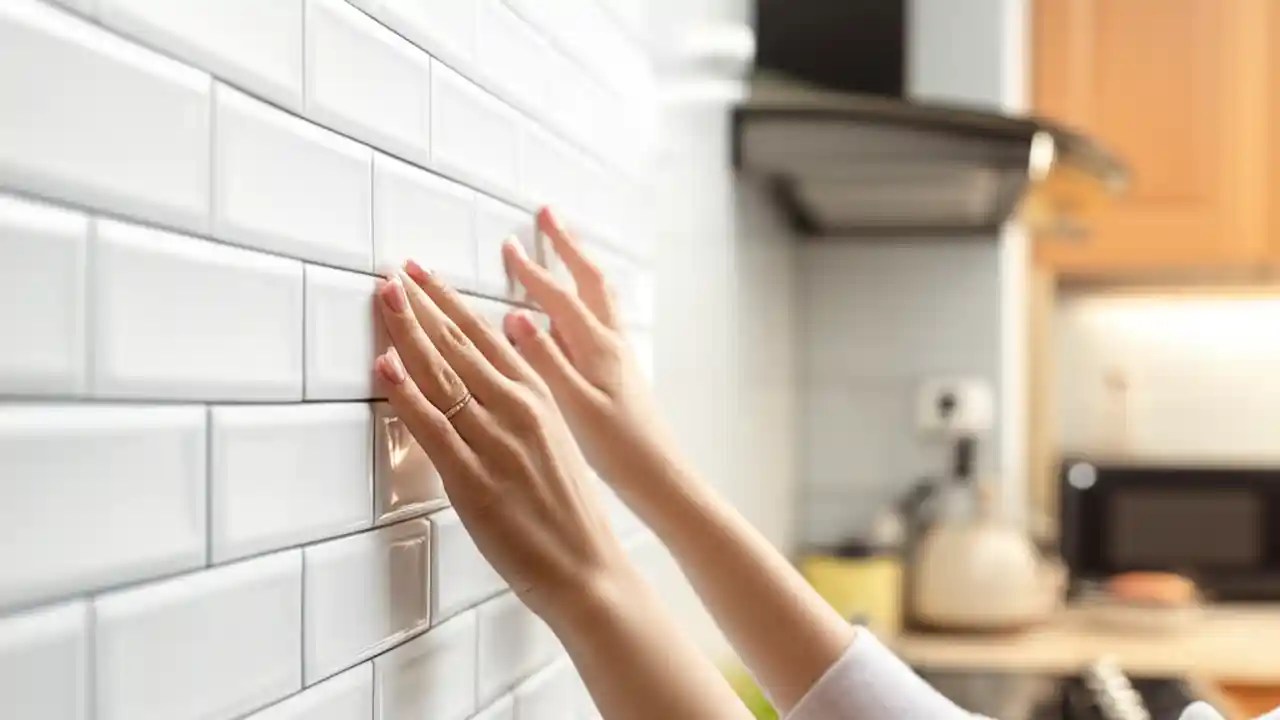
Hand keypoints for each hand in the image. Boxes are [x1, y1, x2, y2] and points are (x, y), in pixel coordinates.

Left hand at [372, 261, 631, 621]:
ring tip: (386, 297)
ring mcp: (495, 442)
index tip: (425, 276)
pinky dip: (406, 392)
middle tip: (395, 271)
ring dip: (410, 332)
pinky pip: (433, 426)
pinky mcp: (473, 478)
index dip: (451, 303)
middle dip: (424, 304)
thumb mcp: (554, 440)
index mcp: (539, 398)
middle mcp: (518, 410)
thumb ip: (524, 406)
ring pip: (444, 374)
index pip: (487, 338)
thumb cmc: (568, 510)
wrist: (587, 566)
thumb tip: (494, 380)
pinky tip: (385, 365)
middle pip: (461, 345)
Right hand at [501, 209, 680, 494]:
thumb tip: (515, 317)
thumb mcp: (574, 406)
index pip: (557, 296)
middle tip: (548, 214)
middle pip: (589, 279)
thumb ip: (546, 360)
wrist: (661, 477)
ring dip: (579, 266)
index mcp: (597, 348)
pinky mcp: (622, 371)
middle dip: (566, 245)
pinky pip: (602, 319)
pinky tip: (574, 312)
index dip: (530, 270)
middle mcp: (612, 342)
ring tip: (565, 247)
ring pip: (600, 296)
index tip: (507, 244)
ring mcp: (620, 355)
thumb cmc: (619, 449)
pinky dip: (585, 299)